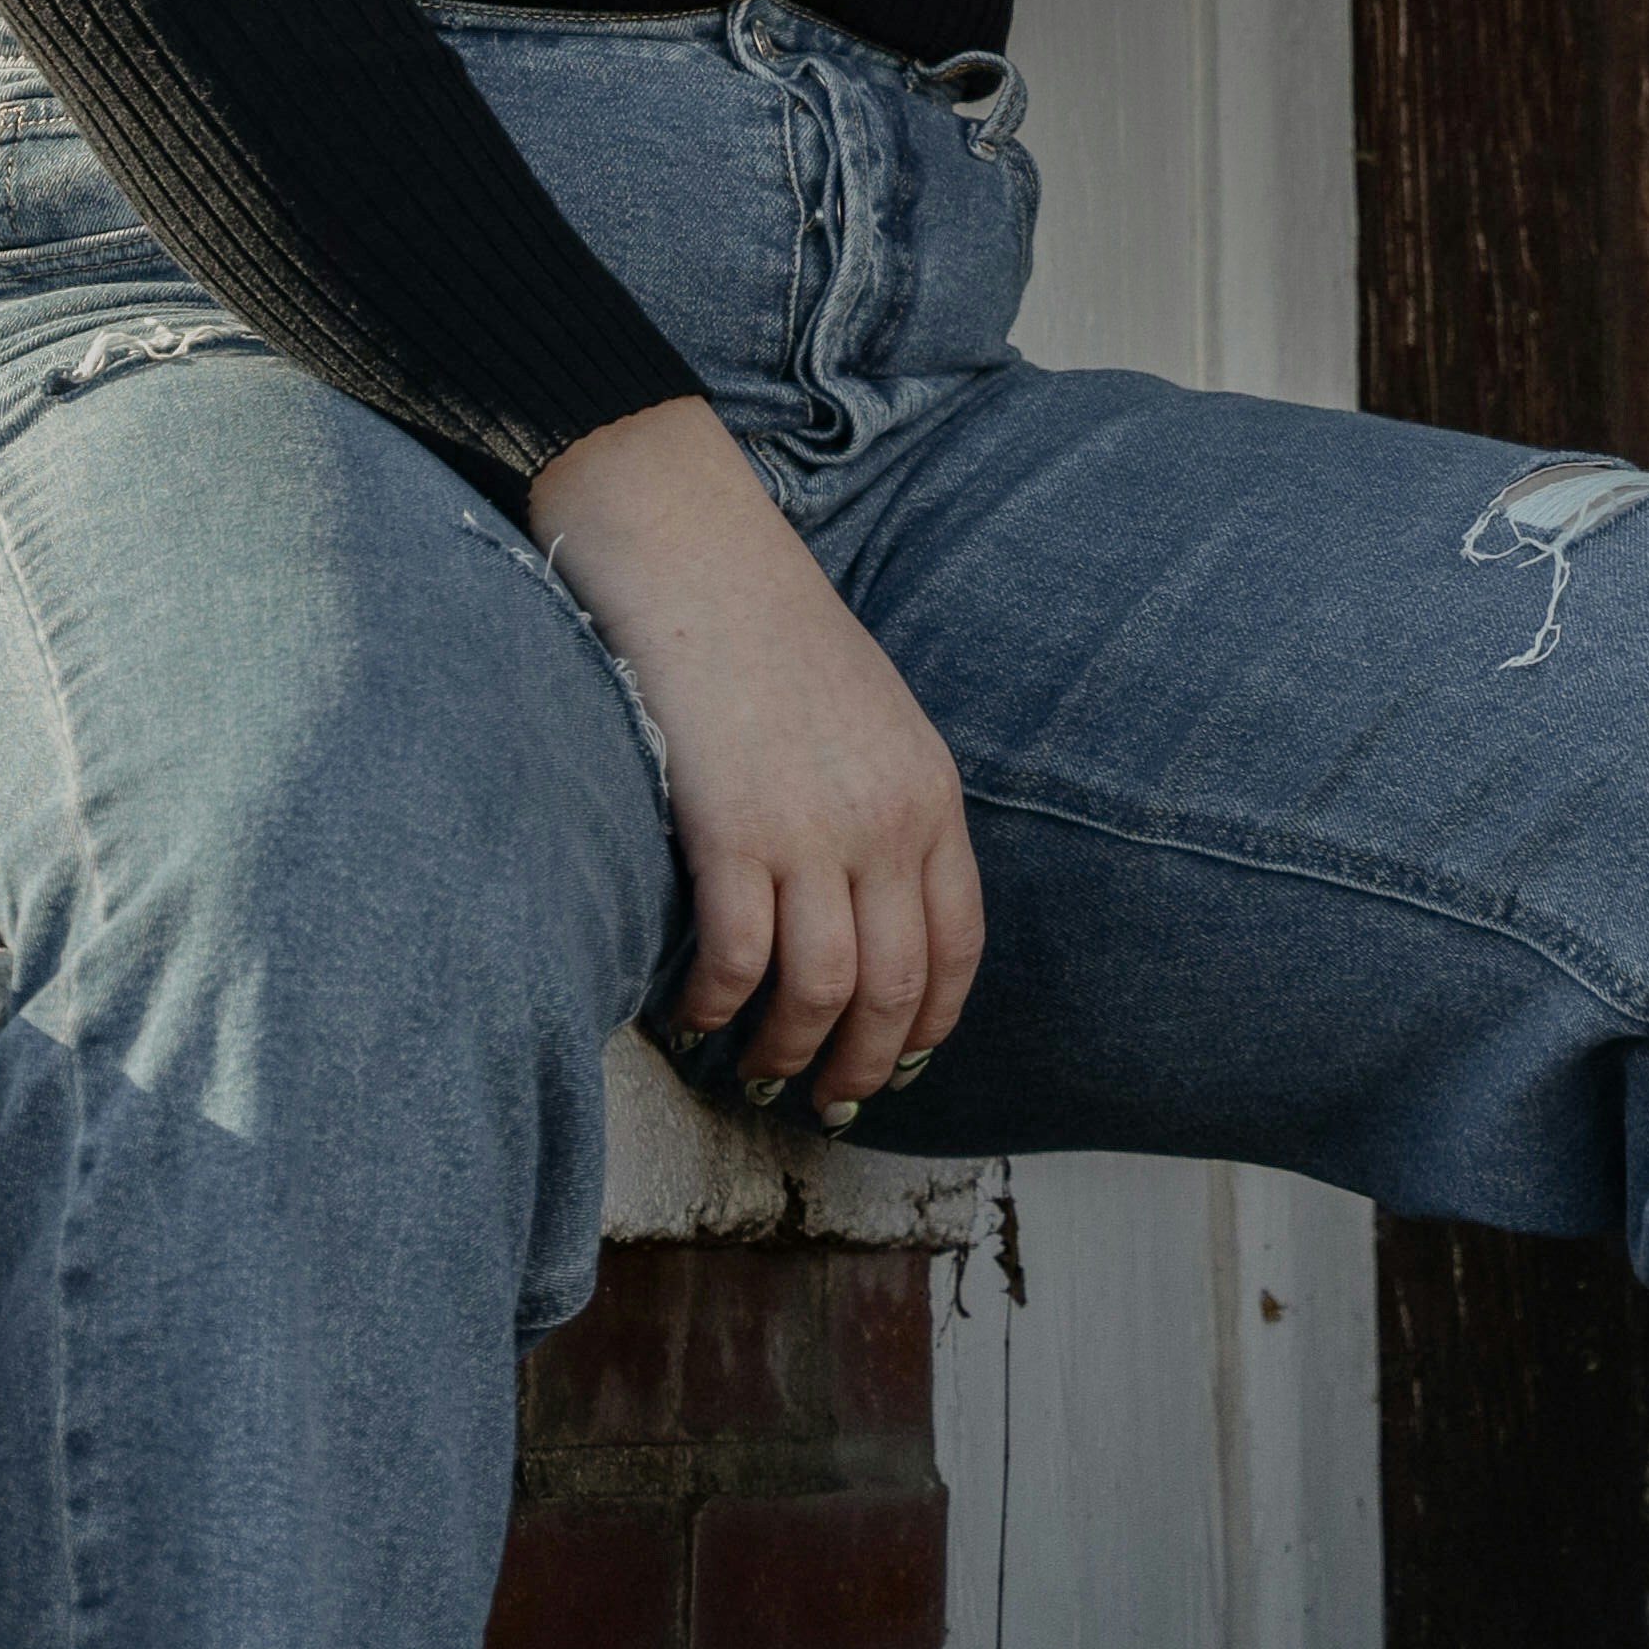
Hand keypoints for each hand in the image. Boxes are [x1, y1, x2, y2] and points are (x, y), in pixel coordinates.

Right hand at [528, 397, 982, 1118]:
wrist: (694, 549)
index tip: (894, 1066)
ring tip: (753, 1072)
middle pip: (895, 993)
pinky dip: (716, 1008)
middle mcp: (886, 822)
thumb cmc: (768, 627)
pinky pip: (739, 962)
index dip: (928, 1027)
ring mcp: (812, 829)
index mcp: (929, 793)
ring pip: (821, 995)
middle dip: (859, 1066)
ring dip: (784, 1054)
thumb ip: (884, 805)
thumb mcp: (868, 715)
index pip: (957, 948)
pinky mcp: (732, 829)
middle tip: (818, 1100)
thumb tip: (869, 908)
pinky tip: (691, 1015)